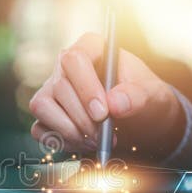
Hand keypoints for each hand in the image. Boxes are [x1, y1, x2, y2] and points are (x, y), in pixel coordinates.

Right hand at [29, 33, 184, 155]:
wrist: (141, 118)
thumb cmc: (144, 97)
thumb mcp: (152, 94)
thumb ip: (137, 95)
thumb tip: (114, 104)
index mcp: (92, 48)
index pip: (75, 58)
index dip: (86, 87)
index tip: (102, 113)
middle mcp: (66, 67)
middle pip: (60, 87)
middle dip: (82, 117)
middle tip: (103, 134)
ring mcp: (52, 90)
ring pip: (41, 106)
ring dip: (68, 130)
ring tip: (94, 140)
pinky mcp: (47, 114)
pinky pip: (39, 129)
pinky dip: (61, 142)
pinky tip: (84, 144)